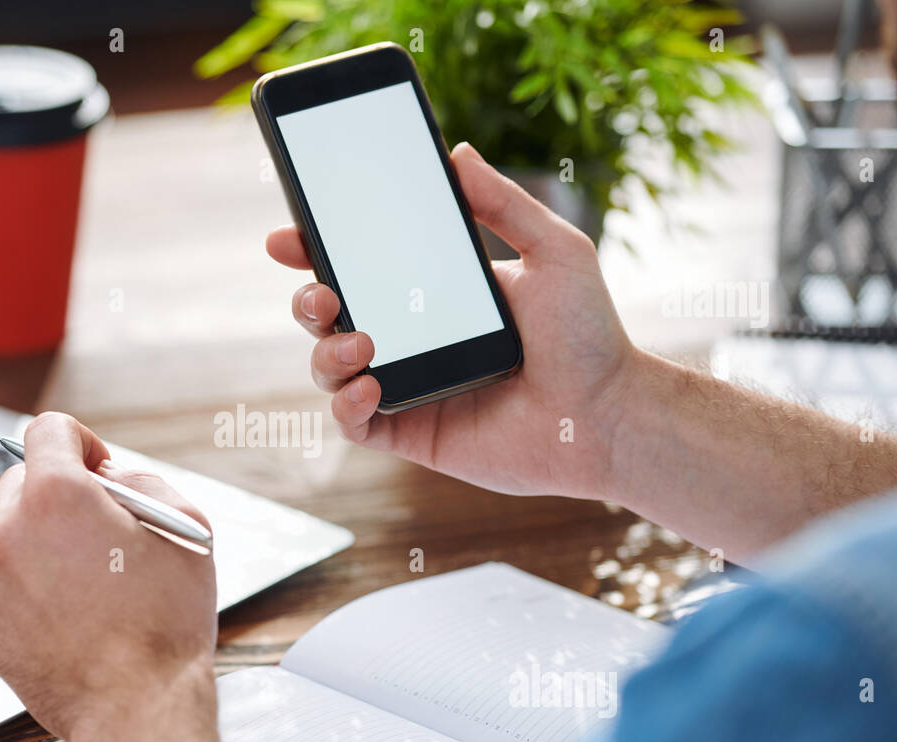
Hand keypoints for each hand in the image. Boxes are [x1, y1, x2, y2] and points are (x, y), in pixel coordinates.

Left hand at [0, 412, 217, 741]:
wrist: (137, 709)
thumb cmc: (166, 622)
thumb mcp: (183, 529)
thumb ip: (144, 482)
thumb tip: (112, 477)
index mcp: (57, 495)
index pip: (48, 430)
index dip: (81, 443)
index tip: (99, 470)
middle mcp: (9, 531)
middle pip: (21, 482)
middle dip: (58, 495)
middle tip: (99, 530)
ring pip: (10, 539)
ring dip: (43, 547)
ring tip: (92, 587)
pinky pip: (3, 590)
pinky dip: (31, 594)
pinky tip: (72, 620)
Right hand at [266, 142, 639, 499]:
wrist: (607, 415)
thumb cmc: (590, 338)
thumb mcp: (554, 252)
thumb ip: (504, 204)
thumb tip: (458, 154)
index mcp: (435, 294)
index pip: (362, 266)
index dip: (316, 251)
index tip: (289, 235)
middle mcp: (413, 339)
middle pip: (330, 316)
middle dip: (306, 301)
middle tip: (321, 293)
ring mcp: (408, 386)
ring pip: (330, 368)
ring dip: (326, 352)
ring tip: (361, 343)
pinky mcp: (411, 432)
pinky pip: (353, 422)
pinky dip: (346, 405)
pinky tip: (370, 387)